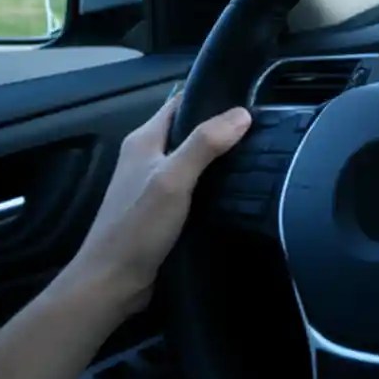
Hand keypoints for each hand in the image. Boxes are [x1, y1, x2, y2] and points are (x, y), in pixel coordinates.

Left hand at [65, 94, 250, 316]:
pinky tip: (240, 188)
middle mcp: (147, 157)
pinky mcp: (163, 209)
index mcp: (143, 140)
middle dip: (223, 129)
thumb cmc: (138, 227)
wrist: (113, 282)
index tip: (251, 99)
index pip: (180, 103)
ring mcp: (154, 184)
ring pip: (195, 159)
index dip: (211, 97)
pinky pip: (195, 185)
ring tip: (261, 155)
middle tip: (265, 130)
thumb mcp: (173, 179)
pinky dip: (216, 183)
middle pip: (190, 131)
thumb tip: (243, 113)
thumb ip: (204, 144)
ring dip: (221, 158)